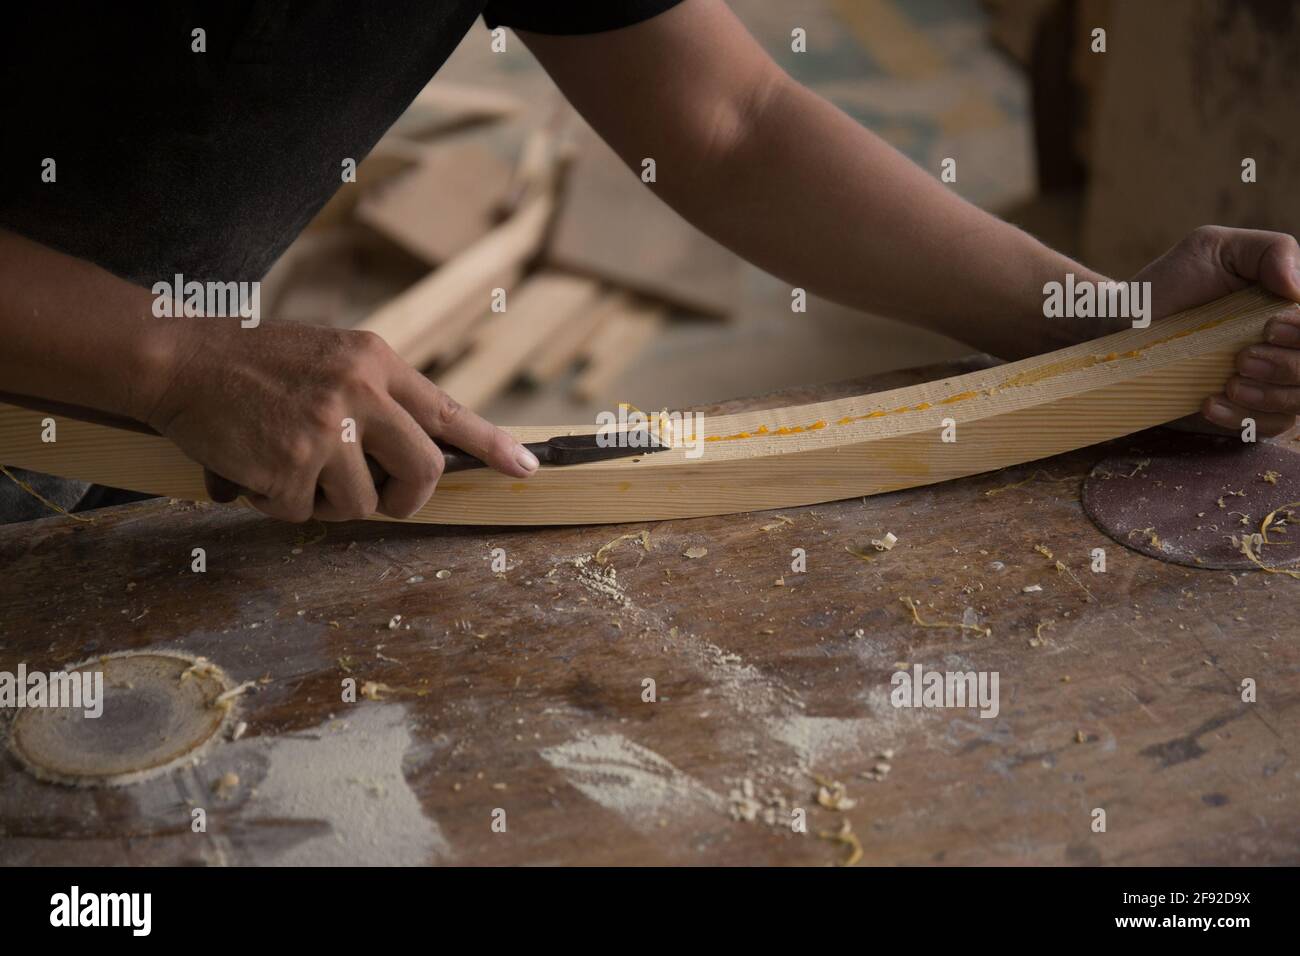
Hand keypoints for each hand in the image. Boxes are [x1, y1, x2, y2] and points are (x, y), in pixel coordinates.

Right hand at [139, 318, 538, 520]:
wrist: (180, 359)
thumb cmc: (256, 363)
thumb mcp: (334, 357)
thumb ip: (378, 395)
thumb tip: (419, 447)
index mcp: (377, 361)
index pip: (448, 411)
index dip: (491, 445)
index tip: (526, 468)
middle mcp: (361, 393)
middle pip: (424, 470)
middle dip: (407, 497)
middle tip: (382, 500)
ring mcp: (326, 431)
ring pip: (360, 503)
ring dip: (327, 501)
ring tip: (290, 465)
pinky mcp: (290, 466)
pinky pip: (303, 513)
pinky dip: (280, 504)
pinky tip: (257, 467)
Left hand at [1134, 225, 1299, 436]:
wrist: (1125, 324)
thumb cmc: (1171, 283)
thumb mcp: (1214, 248)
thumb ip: (1269, 251)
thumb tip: (1298, 287)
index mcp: (1292, 308)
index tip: (1269, 328)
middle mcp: (1290, 346)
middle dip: (1289, 366)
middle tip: (1242, 358)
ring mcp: (1270, 381)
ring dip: (1269, 395)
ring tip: (1228, 382)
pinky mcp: (1244, 410)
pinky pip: (1267, 427)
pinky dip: (1243, 418)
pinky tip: (1209, 403)